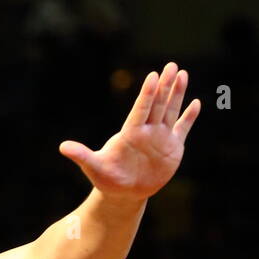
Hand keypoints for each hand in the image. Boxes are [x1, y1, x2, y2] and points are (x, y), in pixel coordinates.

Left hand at [59, 63, 200, 200]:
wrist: (124, 192)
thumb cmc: (107, 179)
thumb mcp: (94, 167)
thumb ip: (82, 155)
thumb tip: (62, 147)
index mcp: (130, 133)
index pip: (140, 110)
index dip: (147, 95)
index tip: (152, 77)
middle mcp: (147, 131)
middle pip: (158, 105)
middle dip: (165, 86)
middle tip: (172, 65)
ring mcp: (160, 138)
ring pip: (170, 111)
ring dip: (177, 94)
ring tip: (182, 74)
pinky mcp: (172, 148)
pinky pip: (182, 129)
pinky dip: (189, 117)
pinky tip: (196, 103)